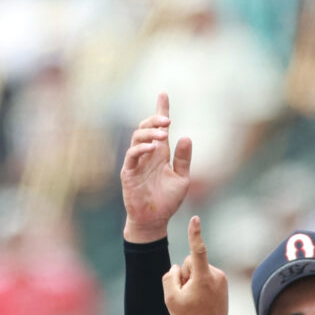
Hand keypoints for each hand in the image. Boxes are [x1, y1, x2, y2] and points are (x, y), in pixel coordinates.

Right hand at [121, 92, 191, 242]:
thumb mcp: (181, 178)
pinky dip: (141, 148)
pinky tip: (153, 148)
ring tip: (163, 133)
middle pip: (146, 127)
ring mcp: (136, 162)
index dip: (161, 110)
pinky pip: (132, 155)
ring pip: (137, 137)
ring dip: (150, 132)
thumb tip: (186, 137)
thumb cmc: (167, 201)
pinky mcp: (128, 172)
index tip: (164, 94)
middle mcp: (147, 154)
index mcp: (160, 154)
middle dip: (155, 119)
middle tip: (168, 119)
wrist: (154, 220)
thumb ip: (183, 159)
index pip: (159, 128)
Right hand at [162, 217, 229, 314]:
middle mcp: (215, 274)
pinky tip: (200, 298)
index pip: (197, 250)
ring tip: (195, 299)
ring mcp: (220, 278)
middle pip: (191, 262)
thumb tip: (176, 268)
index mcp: (203, 277)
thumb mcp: (171, 299)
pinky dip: (199, 283)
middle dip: (185, 274)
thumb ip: (169, 278)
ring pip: (197, 269)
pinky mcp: (222, 282)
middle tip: (187, 295)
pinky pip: (204, 275)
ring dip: (192, 280)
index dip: (194, 234)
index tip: (195, 219)